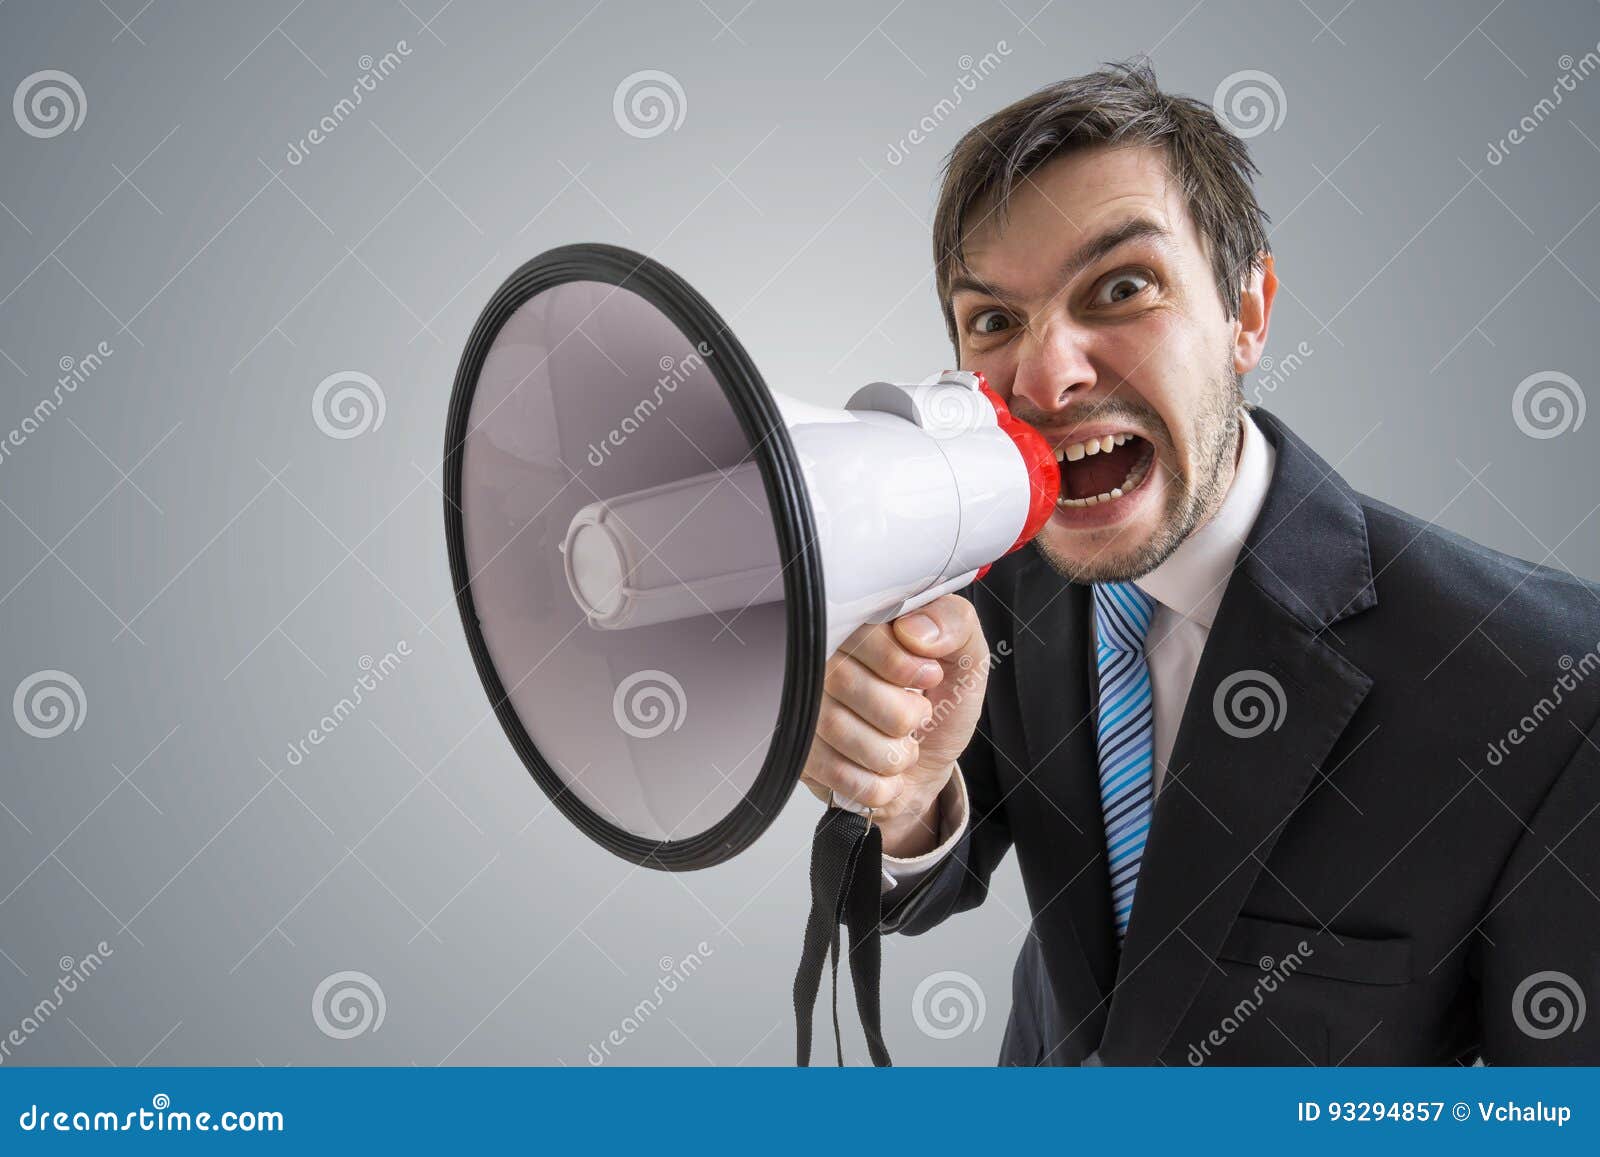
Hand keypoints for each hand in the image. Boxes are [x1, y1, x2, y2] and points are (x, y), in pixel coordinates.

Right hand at [799, 594, 988, 856]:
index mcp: (859, 625)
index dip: (900, 662)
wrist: (926, 765)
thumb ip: (955, 624)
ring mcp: (803, 708)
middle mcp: (819, 660)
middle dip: (902, 714)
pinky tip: (884, 773)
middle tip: (919, 716)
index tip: (929, 676)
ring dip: (891, 753)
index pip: (858, 630)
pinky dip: (876, 784)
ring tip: (903, 747)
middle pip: (843, 680)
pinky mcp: (799, 753)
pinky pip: (833, 772)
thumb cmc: (940, 703)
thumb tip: (916, 631)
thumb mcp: (965, 656)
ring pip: (837, 729)